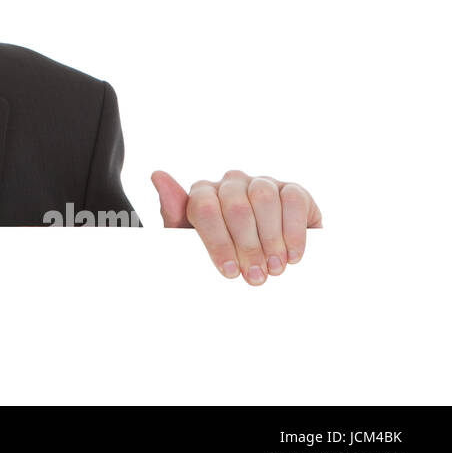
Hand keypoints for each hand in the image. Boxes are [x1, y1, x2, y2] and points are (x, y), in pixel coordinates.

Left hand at [151, 169, 321, 285]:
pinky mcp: (292, 190)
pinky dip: (294, 231)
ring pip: (264, 198)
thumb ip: (173, 213)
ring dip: (270, 239)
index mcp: (202, 193)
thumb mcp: (192, 242)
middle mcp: (231, 183)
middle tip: (255, 276)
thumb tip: (158, 175)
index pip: (204, 208)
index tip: (229, 272)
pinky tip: (292, 255)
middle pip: (236, 205)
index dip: (218, 242)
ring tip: (274, 268)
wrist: (263, 263)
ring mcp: (262, 183)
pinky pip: (293, 200)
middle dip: (246, 246)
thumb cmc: (222, 253)